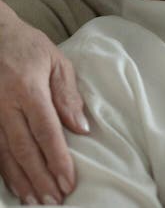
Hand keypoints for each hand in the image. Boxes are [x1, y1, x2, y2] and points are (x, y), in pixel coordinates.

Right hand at [0, 5, 88, 203]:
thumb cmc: (30, 47)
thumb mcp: (57, 62)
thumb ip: (68, 95)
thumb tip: (81, 128)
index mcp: (28, 90)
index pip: (46, 132)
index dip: (57, 159)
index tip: (68, 180)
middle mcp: (5, 106)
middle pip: (24, 149)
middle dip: (40, 177)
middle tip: (54, 199)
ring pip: (4, 154)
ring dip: (20, 180)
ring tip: (35, 200)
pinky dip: (3, 171)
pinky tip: (14, 186)